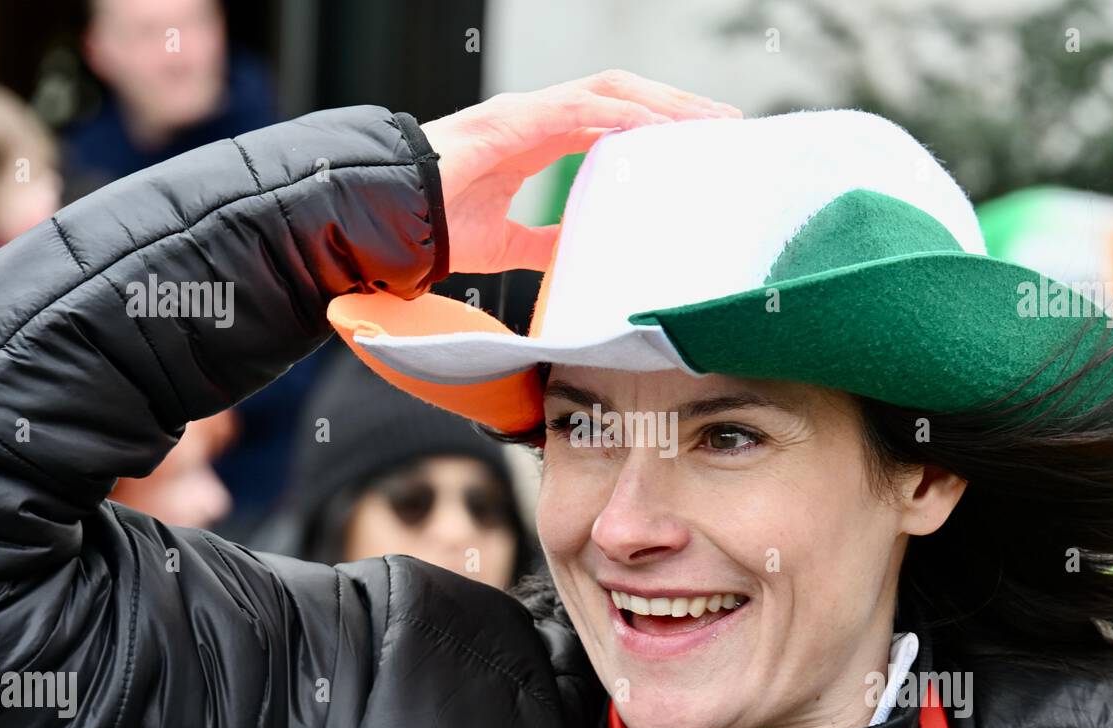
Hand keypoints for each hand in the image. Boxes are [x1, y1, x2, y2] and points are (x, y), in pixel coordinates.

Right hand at [421, 70, 739, 273]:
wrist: (388, 222)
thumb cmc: (435, 226)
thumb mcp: (507, 242)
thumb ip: (544, 240)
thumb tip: (578, 250)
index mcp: (535, 138)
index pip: (610, 119)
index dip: (656, 124)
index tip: (698, 141)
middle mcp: (536, 117)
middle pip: (621, 96)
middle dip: (675, 104)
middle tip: (724, 123)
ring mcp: (525, 113)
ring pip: (610, 92)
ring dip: (663, 103)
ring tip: (708, 120)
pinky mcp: (513, 121)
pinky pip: (582, 110)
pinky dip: (625, 116)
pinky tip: (660, 129)